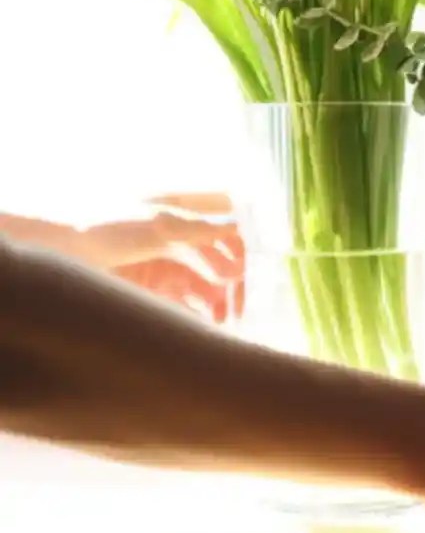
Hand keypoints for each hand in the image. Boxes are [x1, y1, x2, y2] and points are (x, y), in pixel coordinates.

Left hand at [111, 193, 243, 322]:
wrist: (63, 246)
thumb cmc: (108, 223)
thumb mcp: (160, 224)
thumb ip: (202, 232)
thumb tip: (240, 242)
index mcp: (189, 208)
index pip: (233, 225)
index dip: (247, 247)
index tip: (253, 272)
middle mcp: (185, 233)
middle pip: (225, 258)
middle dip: (235, 283)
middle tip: (239, 309)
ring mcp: (172, 257)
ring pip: (210, 281)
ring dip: (220, 300)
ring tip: (223, 322)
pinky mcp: (159, 281)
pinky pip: (189, 297)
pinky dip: (199, 310)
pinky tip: (203, 324)